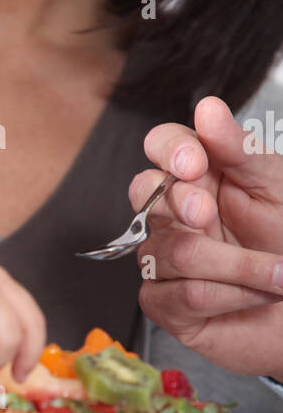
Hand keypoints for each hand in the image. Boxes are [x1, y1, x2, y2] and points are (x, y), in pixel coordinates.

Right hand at [130, 96, 282, 375]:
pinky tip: (256, 295)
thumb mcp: (275, 188)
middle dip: (181, 203)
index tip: (193, 164)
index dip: (169, 151)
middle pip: (143, 192)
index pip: (161, 145)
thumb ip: (240, 149)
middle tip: (210, 215)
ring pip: (174, 251)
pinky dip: (230, 295)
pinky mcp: (164, 305)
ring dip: (238, 265)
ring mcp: (162, 259)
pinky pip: (181, 295)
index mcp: (200, 176)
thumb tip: (207, 108)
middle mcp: (174, 214)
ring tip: (277, 274)